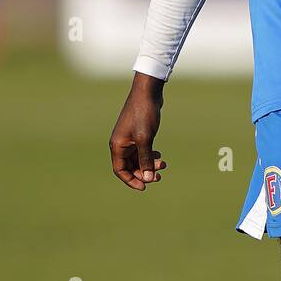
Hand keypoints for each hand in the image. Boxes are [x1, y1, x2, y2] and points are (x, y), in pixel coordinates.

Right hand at [109, 73, 167, 190]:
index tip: (145, 187)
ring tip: (163, 164)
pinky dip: (150, 155)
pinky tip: (159, 155)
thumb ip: (145, 159)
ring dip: (149, 164)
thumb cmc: (143, 114)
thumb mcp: (145, 139)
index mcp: (118, 146)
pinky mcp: (138, 133)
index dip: (131, 180)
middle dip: (144, 172)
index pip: (120, 170)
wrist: (148, 93)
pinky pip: (142, 151)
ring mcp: (129, 138)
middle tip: (159, 176)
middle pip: (130, 166)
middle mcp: (121, 143)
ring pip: (137, 159)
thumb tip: (147, 178)